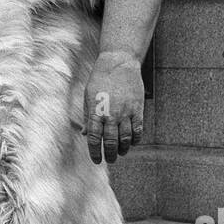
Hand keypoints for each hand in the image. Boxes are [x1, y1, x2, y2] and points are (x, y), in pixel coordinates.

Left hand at [83, 50, 144, 164]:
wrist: (119, 64)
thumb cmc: (100, 79)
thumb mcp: (88, 96)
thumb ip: (89, 117)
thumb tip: (86, 134)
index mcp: (96, 112)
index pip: (94, 139)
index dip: (95, 153)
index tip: (97, 160)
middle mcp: (110, 114)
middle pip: (111, 142)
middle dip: (110, 155)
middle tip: (110, 160)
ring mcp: (125, 113)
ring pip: (125, 139)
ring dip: (123, 149)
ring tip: (121, 153)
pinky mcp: (137, 109)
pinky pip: (138, 130)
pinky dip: (135, 139)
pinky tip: (132, 142)